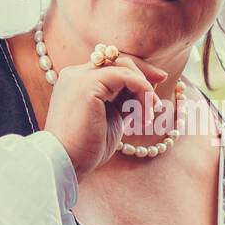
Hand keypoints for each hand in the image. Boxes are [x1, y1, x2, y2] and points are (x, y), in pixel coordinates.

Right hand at [44, 52, 167, 180]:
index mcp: (78, 81)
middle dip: (145, 76)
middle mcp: (77, 74)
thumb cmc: (86, 148)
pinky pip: (125, 76)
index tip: (156, 88)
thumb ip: (124, 100)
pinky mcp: (88, 85)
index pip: (112, 66)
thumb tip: (148, 88)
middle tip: (159, 102)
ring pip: (125, 67)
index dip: (137, 74)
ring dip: (145, 90)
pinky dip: (142, 90)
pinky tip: (145, 113)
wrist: (66, 163)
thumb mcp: (111, 118)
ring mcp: (80, 77)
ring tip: (149, 116)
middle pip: (120, 61)